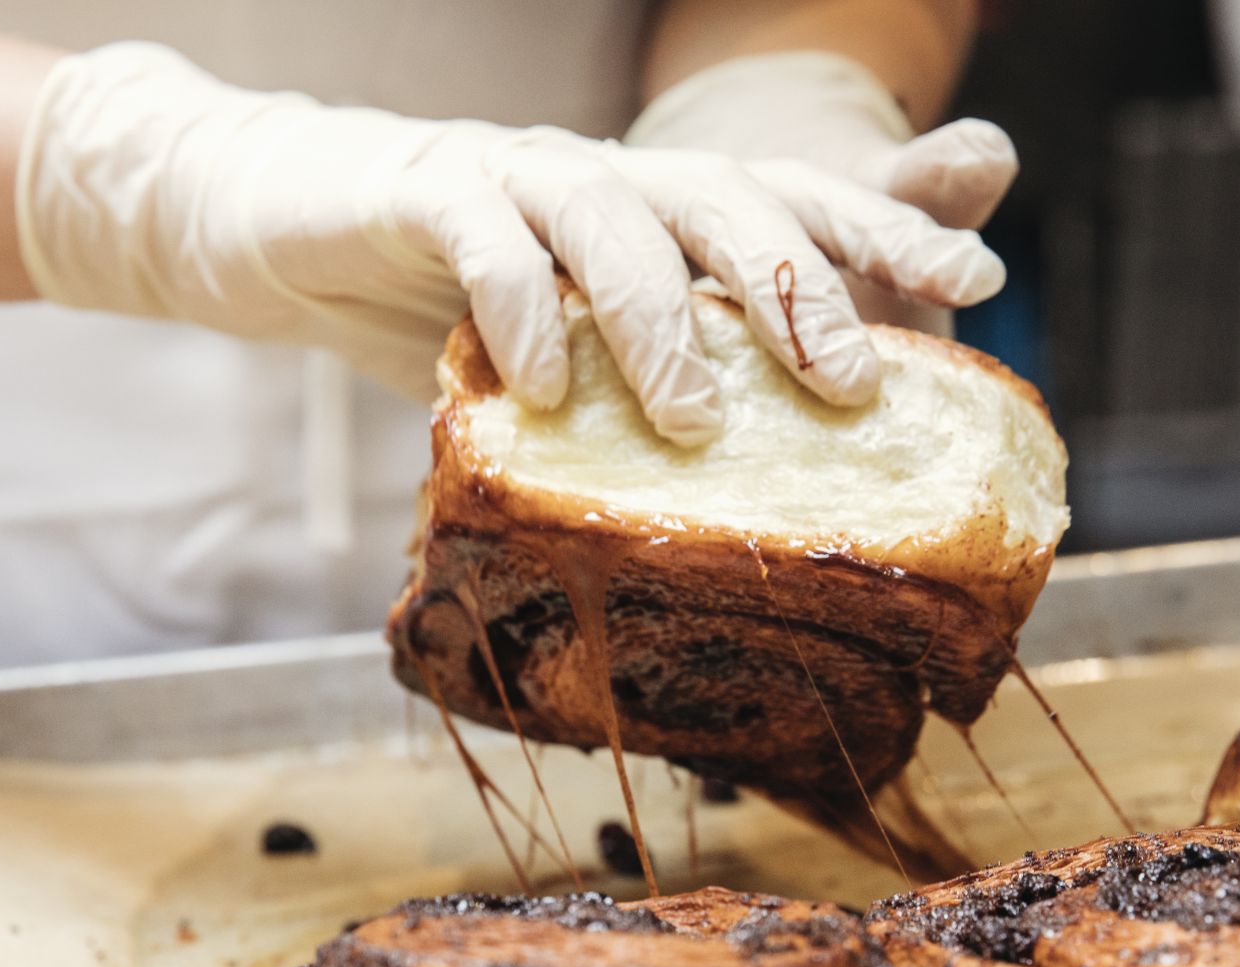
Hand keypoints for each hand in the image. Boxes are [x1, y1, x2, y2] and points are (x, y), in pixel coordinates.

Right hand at [18, 43, 1005, 443]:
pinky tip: (544, 380)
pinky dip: (523, 303)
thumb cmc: (425, 298)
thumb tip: (719, 523)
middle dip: (802, 282)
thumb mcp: (551, 356)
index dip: (881, 231)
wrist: (266, 221)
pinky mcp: (415, 186)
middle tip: (855, 380)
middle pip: (726, 196)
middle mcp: (596, 174)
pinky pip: (484, 234)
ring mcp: (509, 171)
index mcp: (646, 207)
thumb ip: (622, 405)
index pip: (785, 201)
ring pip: (615, 214)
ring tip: (699, 421)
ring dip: (665, 317)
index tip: (973, 281)